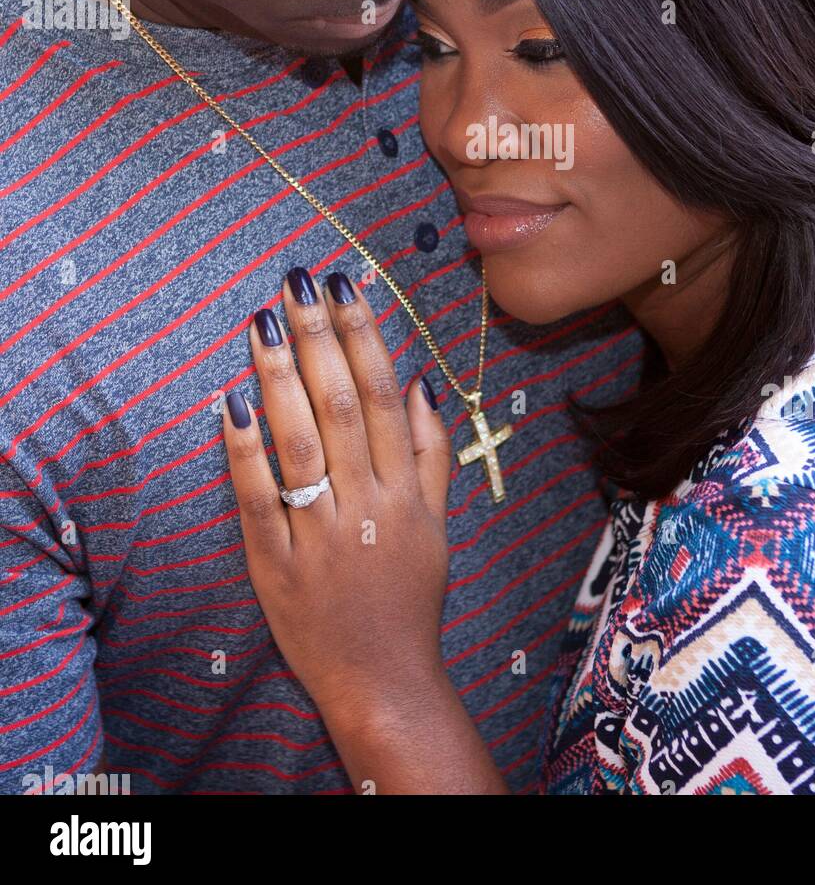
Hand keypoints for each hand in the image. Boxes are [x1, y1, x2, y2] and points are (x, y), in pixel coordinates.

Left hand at [221, 267, 451, 725]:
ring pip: (301, 443)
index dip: (365, 335)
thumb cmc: (411, 599)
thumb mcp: (439, 526)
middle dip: (320, 337)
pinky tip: (230, 404)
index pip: (387, 395)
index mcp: (406, 491)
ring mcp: (319, 533)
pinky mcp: (274, 563)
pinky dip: (245, 452)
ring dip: (281, 379)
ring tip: (263, 322)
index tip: (346, 284)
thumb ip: (434, 455)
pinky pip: (257, 500)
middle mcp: (366, 504)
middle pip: (345, 406)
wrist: (384, 680)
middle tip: (298, 280)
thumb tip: (424, 383)